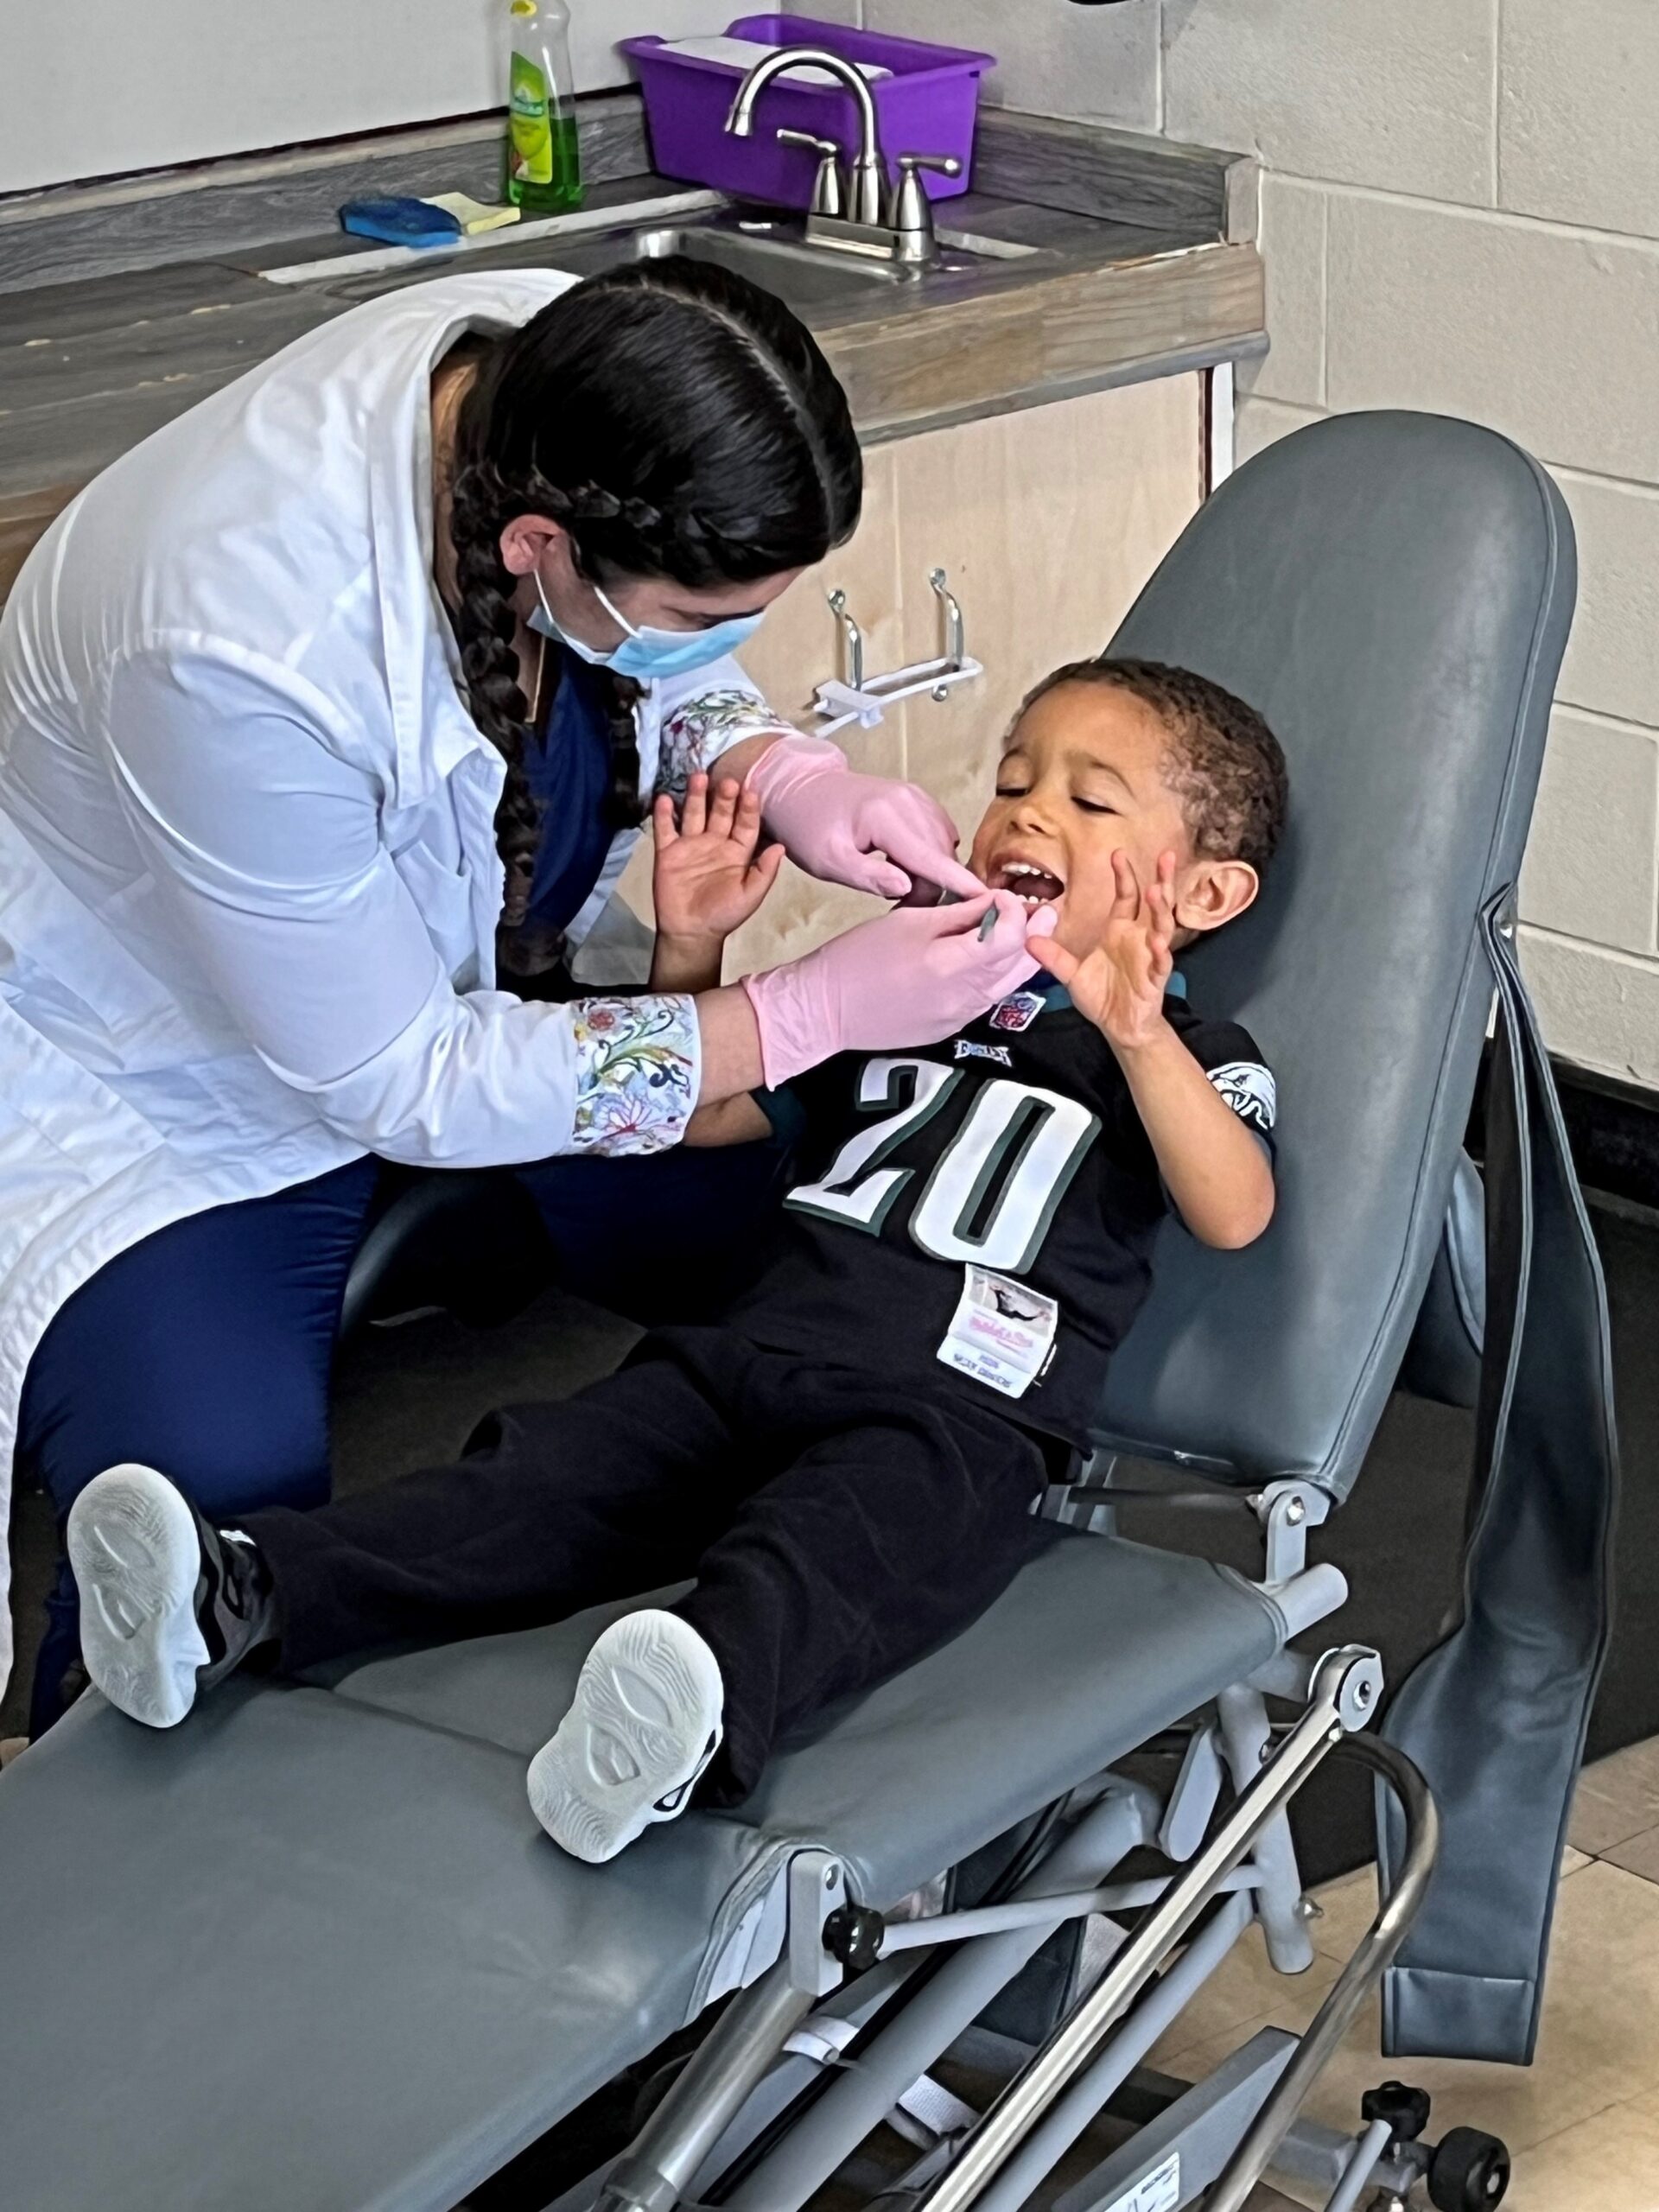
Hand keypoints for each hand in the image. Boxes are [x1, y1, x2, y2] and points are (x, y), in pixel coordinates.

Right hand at [652, 773, 784, 947]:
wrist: (691, 932)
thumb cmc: (724, 915)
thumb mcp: (750, 896)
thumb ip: (765, 872)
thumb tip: (781, 846)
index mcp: (737, 851)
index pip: (745, 825)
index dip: (748, 810)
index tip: (751, 793)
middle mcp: (714, 842)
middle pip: (720, 813)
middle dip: (724, 797)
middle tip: (727, 782)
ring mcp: (690, 844)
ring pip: (693, 814)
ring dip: (696, 796)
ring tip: (698, 778)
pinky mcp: (667, 851)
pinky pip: (665, 829)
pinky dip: (663, 814)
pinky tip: (664, 799)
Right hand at [742, 890, 1055, 1086]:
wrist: (825, 1009)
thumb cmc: (857, 960)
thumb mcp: (908, 922)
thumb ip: (957, 914)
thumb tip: (992, 903)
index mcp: (949, 965)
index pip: (1008, 938)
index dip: (1014, 913)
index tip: (1003, 897)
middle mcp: (961, 997)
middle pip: (1018, 966)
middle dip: (1033, 935)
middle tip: (1044, 912)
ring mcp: (957, 1018)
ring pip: (1007, 987)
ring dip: (1020, 959)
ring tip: (1027, 934)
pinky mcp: (949, 1029)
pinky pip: (986, 1002)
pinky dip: (997, 979)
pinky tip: (992, 963)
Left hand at [745, 736, 982, 904]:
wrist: (801, 790)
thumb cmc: (809, 827)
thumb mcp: (827, 861)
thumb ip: (868, 876)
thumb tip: (907, 887)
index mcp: (887, 817)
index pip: (932, 857)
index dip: (960, 883)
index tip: (990, 902)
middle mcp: (910, 802)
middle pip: (941, 857)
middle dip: (928, 888)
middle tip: (896, 907)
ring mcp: (917, 798)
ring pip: (944, 848)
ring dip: (929, 874)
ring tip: (895, 884)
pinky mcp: (919, 801)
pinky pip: (939, 836)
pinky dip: (929, 857)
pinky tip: (903, 865)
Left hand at [1028, 850, 1176, 1051]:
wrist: (1118, 1026)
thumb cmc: (1102, 995)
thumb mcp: (1071, 974)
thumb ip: (1054, 956)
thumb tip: (1028, 939)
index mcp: (1120, 930)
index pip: (1126, 896)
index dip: (1124, 875)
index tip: (1117, 853)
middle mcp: (1138, 937)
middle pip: (1154, 903)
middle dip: (1161, 880)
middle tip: (1166, 856)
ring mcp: (1150, 956)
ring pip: (1161, 927)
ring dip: (1161, 910)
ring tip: (1157, 891)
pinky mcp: (1155, 978)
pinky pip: (1161, 962)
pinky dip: (1160, 951)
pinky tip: (1156, 941)